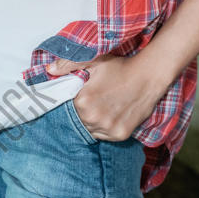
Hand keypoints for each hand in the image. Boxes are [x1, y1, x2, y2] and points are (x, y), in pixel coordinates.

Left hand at [49, 54, 165, 141]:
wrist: (149, 75)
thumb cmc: (121, 67)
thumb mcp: (95, 61)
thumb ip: (69, 64)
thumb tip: (49, 70)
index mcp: (83, 102)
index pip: (71, 108)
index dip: (79, 100)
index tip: (88, 94)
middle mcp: (93, 118)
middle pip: (80, 121)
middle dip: (87, 112)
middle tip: (100, 99)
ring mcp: (108, 128)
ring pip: (92, 130)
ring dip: (96, 122)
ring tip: (107, 106)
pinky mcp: (120, 135)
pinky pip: (106, 136)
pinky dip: (108, 128)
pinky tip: (115, 114)